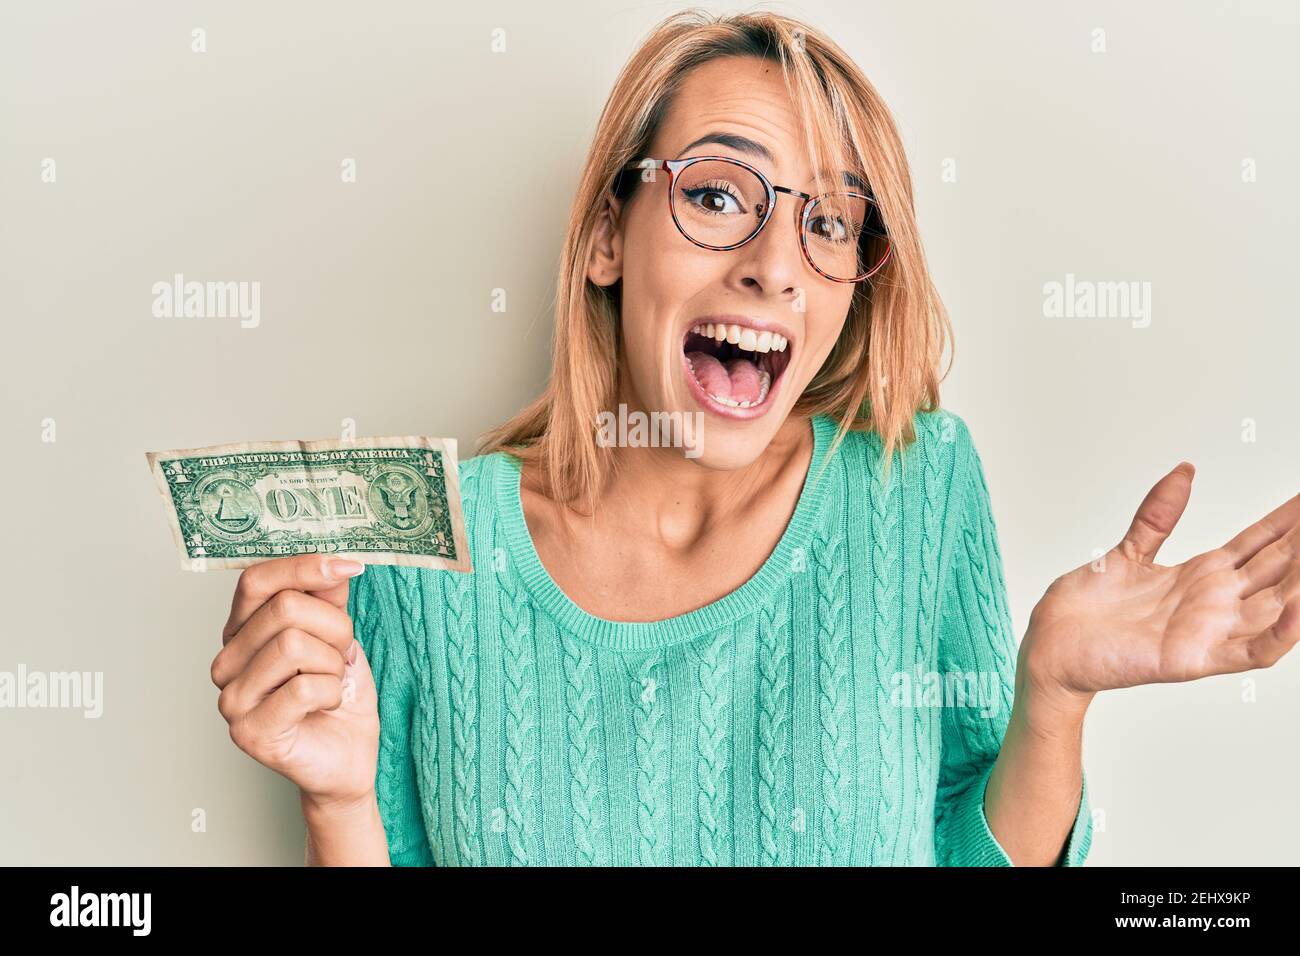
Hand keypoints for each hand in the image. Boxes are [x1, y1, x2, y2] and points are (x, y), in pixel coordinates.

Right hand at [210, 554, 380, 808]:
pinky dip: (332, 693)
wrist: (348, 754)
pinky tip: (325, 707)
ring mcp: (232, 699)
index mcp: (241, 632)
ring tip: (330, 683)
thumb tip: (332, 563)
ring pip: (295, 645)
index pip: (256, 580)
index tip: (349, 566)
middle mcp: (227, 662)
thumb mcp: (337, 633)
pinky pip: (304, 688)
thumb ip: (328, 597)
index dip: (304, 567)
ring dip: (333, 664)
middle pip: (285, 609)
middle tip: (341, 654)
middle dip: (334, 627)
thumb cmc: (337, 693)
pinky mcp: (250, 732)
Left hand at [1022, 463, 1299, 703]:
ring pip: (1278, 608)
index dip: (1288, 521)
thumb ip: (1159, 514)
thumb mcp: (1128, 550)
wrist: (1049, 646)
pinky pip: (1251, 652)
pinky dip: (1282, 634)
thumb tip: (1186, 470)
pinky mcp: (1192, 660)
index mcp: (1201, 576)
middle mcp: (1213, 604)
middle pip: (1278, 570)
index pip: (1260, 543)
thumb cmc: (1085, 609)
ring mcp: (1207, 633)